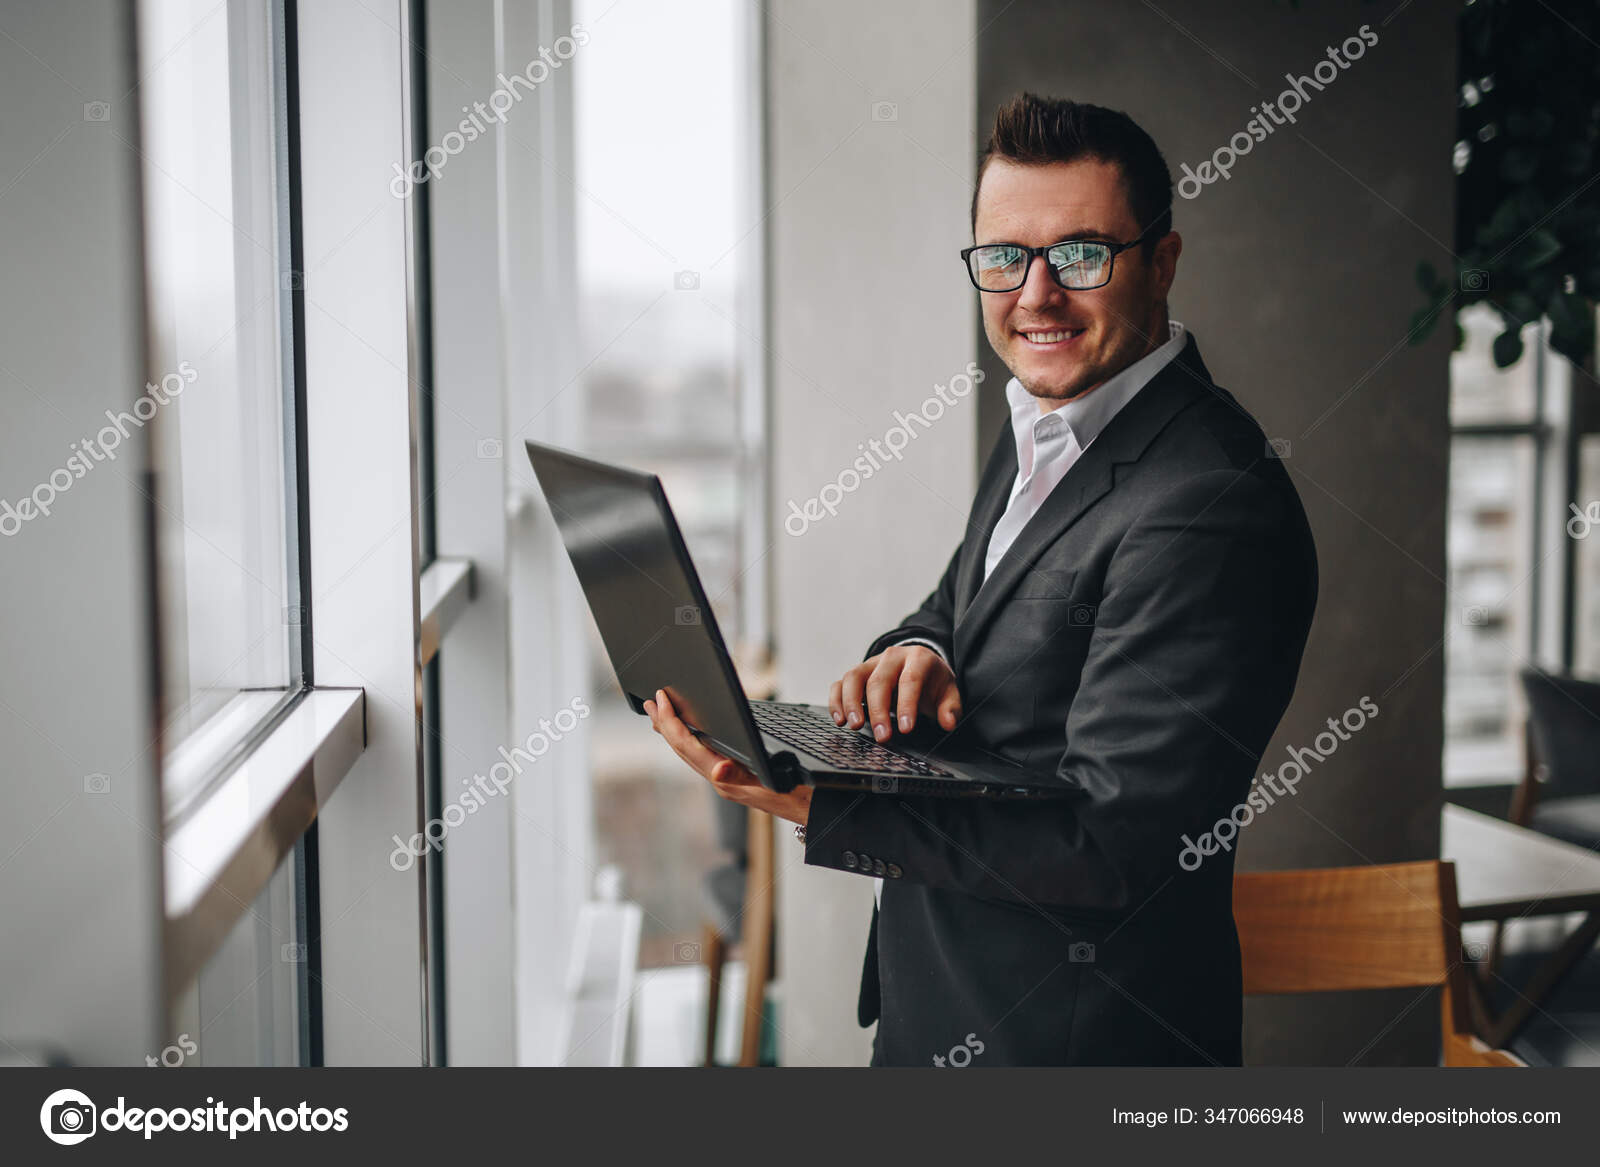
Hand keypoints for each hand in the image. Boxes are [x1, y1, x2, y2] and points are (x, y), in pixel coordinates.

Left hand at [644, 689, 813, 825]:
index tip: (660, 699)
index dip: (670, 722)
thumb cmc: (796, 794)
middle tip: (649, 702)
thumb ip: (742, 777)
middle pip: (681, 748)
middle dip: (664, 724)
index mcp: (724, 778)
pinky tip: (691, 734)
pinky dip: (690, 740)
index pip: (687, 746)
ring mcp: (725, 780)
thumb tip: (717, 771)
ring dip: (673, 731)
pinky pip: (702, 756)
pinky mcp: (732, 778)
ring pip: (689, 752)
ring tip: (660, 715)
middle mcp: (719, 780)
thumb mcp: (773, 780)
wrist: (811, 810)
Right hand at [828, 644, 961, 741]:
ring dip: (851, 703)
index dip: (906, 705)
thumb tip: (948, 722)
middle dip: (878, 710)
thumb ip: (950, 707)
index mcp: (918, 658)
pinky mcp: (857, 674)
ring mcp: (871, 664)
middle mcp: (891, 657)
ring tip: (854, 725)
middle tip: (882, 736)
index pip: (909, 680)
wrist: (919, 664)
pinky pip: (840, 683)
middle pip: (879, 680)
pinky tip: (839, 719)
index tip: (906, 729)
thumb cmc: (932, 681)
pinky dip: (836, 700)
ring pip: (853, 677)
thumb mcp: (948, 692)